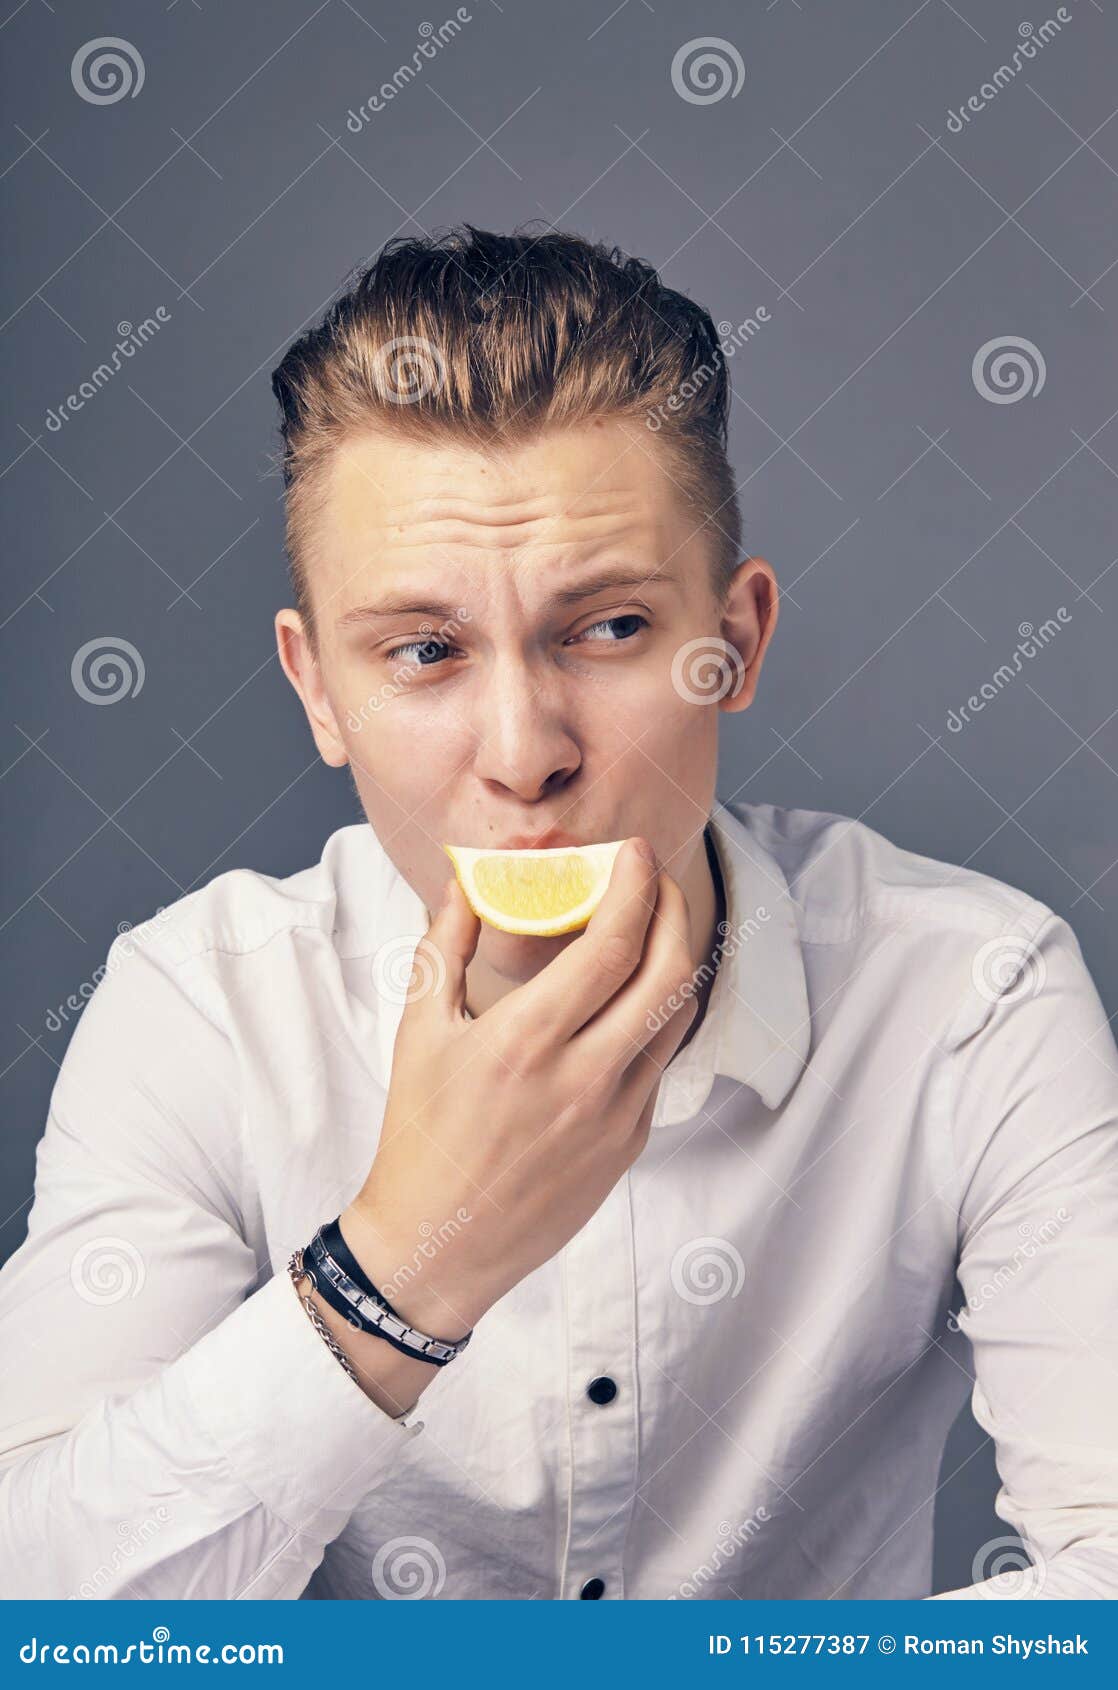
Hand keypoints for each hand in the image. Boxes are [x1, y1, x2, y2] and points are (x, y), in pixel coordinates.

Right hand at [341, 837, 699, 1339]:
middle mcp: (583, 1077)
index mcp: (527, 1041)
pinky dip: (653, 1017)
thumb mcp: (417, 1031)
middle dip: (671, 909)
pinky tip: (631, 998)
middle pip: (667, 972)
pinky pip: (657, 1064)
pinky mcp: (629, 1144)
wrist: (437, 1242)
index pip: (612, 945)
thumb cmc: (419, 1134)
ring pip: (676, 1018)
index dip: (634, 887)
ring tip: (654, 929)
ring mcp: (615, 1115)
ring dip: (675, 961)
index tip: (634, 852)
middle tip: (654, 880)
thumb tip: (465, 881)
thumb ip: (444, 946)